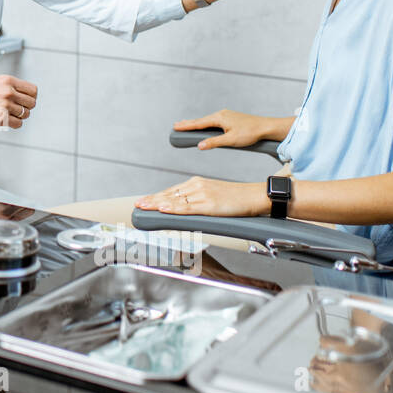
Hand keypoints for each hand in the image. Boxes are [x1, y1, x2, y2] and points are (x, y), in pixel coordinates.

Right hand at [0, 74, 36, 128]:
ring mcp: (5, 105)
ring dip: (19, 116)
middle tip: (16, 109)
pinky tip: (6, 120)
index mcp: (8, 81)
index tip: (26, 100)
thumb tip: (24, 95)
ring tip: (8, 114)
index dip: (31, 97)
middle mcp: (8, 91)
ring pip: (25, 114)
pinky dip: (14, 124)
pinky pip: (18, 124)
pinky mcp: (0, 117)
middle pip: (31, 103)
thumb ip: (10, 86)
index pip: (33, 90)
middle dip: (25, 107)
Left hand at [134, 176, 267, 215]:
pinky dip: (174, 208)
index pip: (171, 191)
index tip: (144, 201)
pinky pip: (188, 207)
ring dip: (157, 204)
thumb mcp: (213, 196)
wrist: (254, 196)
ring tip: (143, 207)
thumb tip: (184, 209)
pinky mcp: (209, 205)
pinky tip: (164, 209)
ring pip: (175, 200)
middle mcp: (197, 186)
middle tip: (138, 204)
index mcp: (197, 183)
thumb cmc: (236, 198)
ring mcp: (202, 195)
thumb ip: (198, 200)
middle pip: (169, 194)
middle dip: (152, 200)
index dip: (156, 197)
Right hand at [173, 109, 266, 149]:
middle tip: (176, 126)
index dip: (187, 126)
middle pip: (201, 120)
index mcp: (219, 118)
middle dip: (189, 123)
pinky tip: (205, 126)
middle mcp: (221, 114)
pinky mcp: (231, 119)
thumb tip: (200, 145)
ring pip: (208, 120)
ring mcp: (226, 116)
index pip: (199, 123)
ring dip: (197, 123)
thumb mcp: (230, 140)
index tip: (176, 127)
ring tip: (188, 125)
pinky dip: (206, 123)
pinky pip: (214, 121)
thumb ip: (214, 143)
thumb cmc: (250, 133)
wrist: (266, 127)